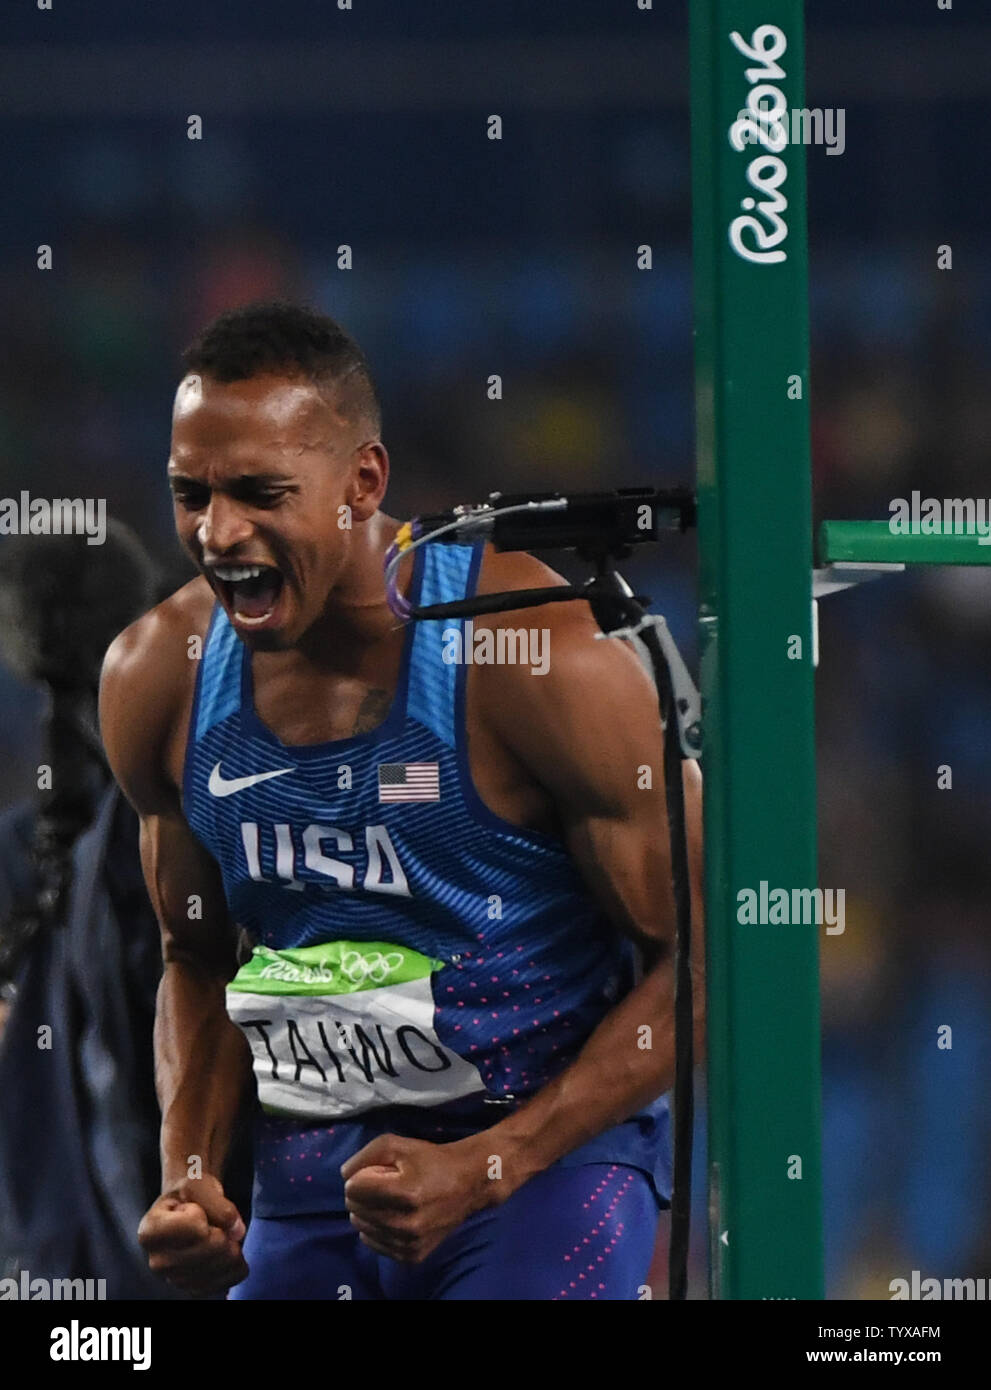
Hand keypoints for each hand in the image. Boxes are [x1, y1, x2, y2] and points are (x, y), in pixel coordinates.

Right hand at [138, 1174, 247, 1295]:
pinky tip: (226, 1250)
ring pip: (224, 1263)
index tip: (192, 1209)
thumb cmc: (188, 1195)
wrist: (186, 1209)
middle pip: (212, 1246)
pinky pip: (232, 1276)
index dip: (202, 1212)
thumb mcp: (197, 1183)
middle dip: (222, 1228)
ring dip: (232, 1243)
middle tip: (211, 1222)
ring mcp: (176, 1280)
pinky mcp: (196, 1290)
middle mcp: (158, 1263)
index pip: (195, 1226)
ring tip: (216, 1234)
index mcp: (150, 1232)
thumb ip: (217, 1203)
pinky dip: (238, 1261)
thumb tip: (237, 1232)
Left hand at [341, 1133, 494, 1264]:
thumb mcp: (397, 1144)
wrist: (468, 1184)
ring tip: (390, 1201)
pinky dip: (377, 1230)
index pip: (353, 1189)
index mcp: (405, 1192)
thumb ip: (364, 1156)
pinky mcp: (412, 1256)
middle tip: (385, 1185)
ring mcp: (410, 1243)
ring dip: (369, 1212)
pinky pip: (374, 1244)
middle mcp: (407, 1223)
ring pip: (362, 1228)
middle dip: (363, 1194)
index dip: (361, 1176)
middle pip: (354, 1210)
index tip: (379, 1172)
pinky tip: (393, 1217)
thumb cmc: (430, 1160)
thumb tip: (345, 1176)